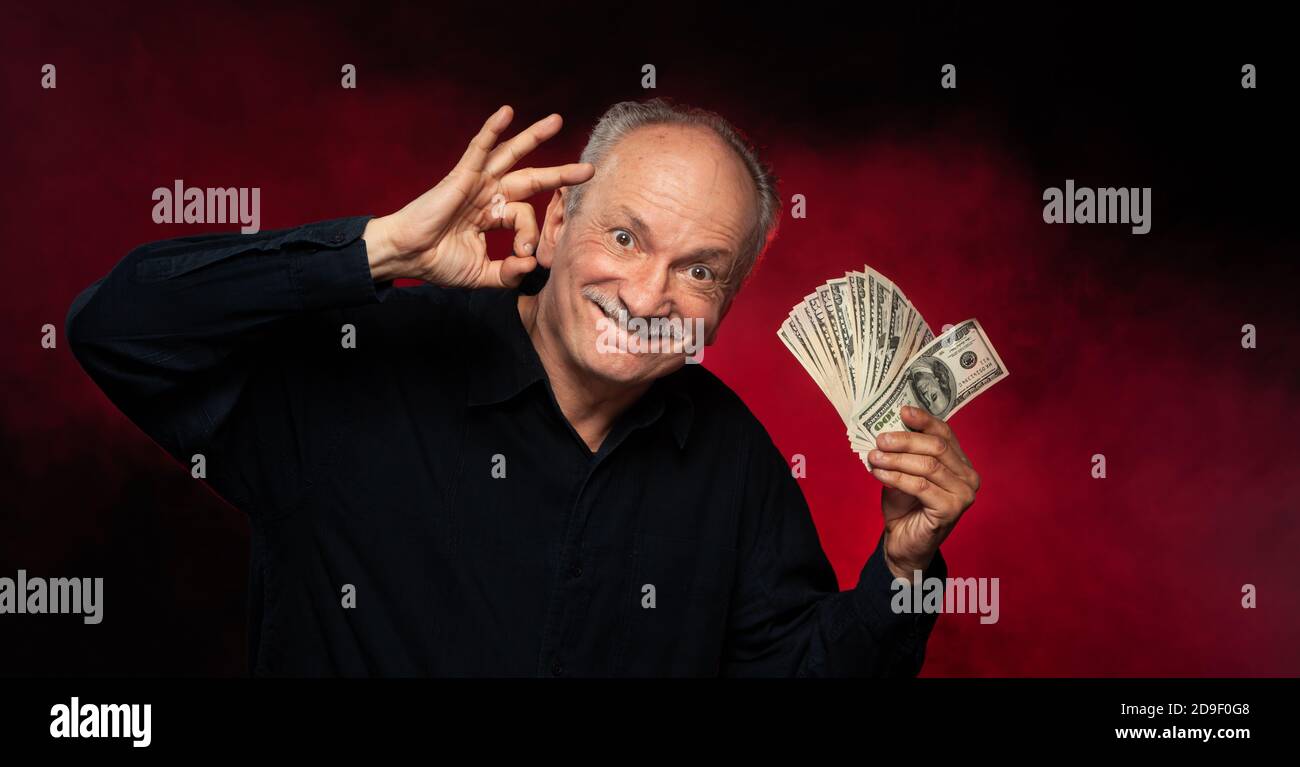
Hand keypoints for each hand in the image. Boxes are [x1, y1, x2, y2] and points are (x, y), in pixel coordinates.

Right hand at [363, 105, 594, 286]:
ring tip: (557, 121)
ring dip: (534, 136)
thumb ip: (508, 272)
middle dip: (560, 174)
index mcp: (493, 215)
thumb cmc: (438, 262)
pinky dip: (493, 129)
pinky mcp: (462, 175)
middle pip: (531, 178)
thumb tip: (532, 266)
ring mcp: (477, 181)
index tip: (524, 256)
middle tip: (589, 170)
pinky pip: (480, 147)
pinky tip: (508, 112)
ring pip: (511, 154)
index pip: (526, 217)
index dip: (531, 235)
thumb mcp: (482, 274)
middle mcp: (488, 194)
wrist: (408, 255)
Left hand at [868, 405, 980, 580]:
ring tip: (874, 456)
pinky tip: (879, 473)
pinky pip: (920, 485)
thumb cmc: (905, 506)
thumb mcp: (902, 471)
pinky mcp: (951, 510)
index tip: (902, 410)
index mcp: (961, 463)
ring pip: (928, 466)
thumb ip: (903, 452)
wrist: (903, 543)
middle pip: (937, 447)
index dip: (924, 420)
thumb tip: (888, 428)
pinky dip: (896, 477)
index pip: (945, 434)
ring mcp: (964, 495)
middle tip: (880, 439)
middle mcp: (968, 477)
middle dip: (905, 440)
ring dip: (896, 459)